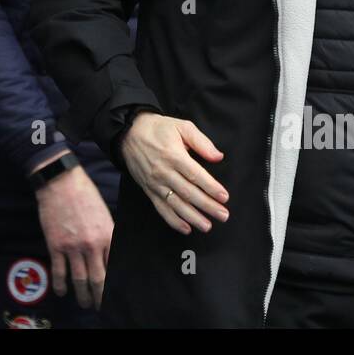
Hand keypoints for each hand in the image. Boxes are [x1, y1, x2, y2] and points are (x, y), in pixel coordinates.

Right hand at [34, 155, 113, 309]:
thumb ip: (107, 235)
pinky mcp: (56, 245)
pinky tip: (62, 292)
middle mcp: (92, 244)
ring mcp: (73, 246)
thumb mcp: (104, 213)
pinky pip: (59, 271)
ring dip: (82, 295)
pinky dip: (61, 285)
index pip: (113, 267)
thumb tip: (110, 254)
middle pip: (98, 279)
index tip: (113, 293)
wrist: (61, 182)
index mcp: (107, 236)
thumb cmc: (84, 194)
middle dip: (100, 297)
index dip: (113, 284)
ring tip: (84, 304)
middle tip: (100, 306)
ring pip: (80, 279)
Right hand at [120, 113, 227, 233]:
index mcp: (173, 155)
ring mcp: (155, 183)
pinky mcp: (149, 190)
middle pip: (188, 193)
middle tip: (223, 215)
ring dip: (192, 217)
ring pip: (176, 204)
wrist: (129, 133)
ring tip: (207, 226)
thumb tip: (218, 157)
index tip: (224, 197)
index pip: (195, 175)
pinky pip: (161, 208)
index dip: (210, 187)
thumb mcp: (182, 126)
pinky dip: (173, 220)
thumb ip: (201, 142)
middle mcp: (163, 172)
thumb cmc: (159, 129)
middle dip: (207, 206)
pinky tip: (186, 228)